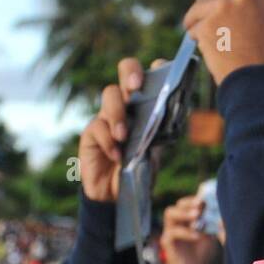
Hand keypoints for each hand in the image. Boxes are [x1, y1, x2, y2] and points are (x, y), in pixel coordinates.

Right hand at [79, 57, 166, 202]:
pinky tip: (116, 156)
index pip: (150, 78)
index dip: (156, 69)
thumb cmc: (137, 170)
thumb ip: (160, 135)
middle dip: (131, 73)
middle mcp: (126, 105)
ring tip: (123, 136)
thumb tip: (172, 115)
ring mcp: (107, 116)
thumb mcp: (154, 153)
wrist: (117, 196)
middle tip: (136, 85)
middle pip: (125, 71)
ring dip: (118, 113)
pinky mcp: (91, 132)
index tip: (162, 67)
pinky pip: (98, 126)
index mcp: (145, 106)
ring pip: (110, 95)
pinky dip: (108, 141)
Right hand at [160, 195, 217, 263]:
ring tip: (197, 215)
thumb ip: (212, 225)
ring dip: (184, 213)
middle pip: (178, 205)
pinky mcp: (167, 242)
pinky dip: (186, 233)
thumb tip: (221, 215)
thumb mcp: (210, 237)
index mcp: (187, 218)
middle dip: (189, 202)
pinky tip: (197, 236)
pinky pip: (172, 232)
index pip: (188, 203)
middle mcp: (177, 222)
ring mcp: (170, 231)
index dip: (197, 199)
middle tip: (201, 204)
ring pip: (170, 213)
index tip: (208, 199)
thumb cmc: (202, 254)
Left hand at [182, 0, 263, 85]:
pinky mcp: (209, 22)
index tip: (219, 6)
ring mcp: (226, 6)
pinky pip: (194, 25)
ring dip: (196, 20)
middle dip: (207, 6)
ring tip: (196, 35)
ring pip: (200, 7)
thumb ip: (253, 14)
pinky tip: (200, 46)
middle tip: (200, 20)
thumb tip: (233, 8)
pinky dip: (193, 35)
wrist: (260, 85)